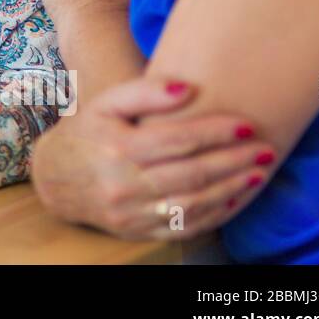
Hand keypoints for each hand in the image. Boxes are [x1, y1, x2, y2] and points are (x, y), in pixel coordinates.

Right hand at [31, 77, 276, 238]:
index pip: (177, 139)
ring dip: (230, 189)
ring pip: (191, 204)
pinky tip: (234, 198)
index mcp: (116, 147)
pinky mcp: (136, 230)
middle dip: (232, 161)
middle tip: (264, 150)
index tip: (246, 125)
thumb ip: (144, 91)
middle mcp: (123, 183)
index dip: (215, 132)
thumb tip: (188, 88)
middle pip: (190, 173)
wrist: (54, 178)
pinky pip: (183, 226)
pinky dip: (214, 214)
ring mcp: (130, 211)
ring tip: (258, 173)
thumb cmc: (86, 132)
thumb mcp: (106, 103)